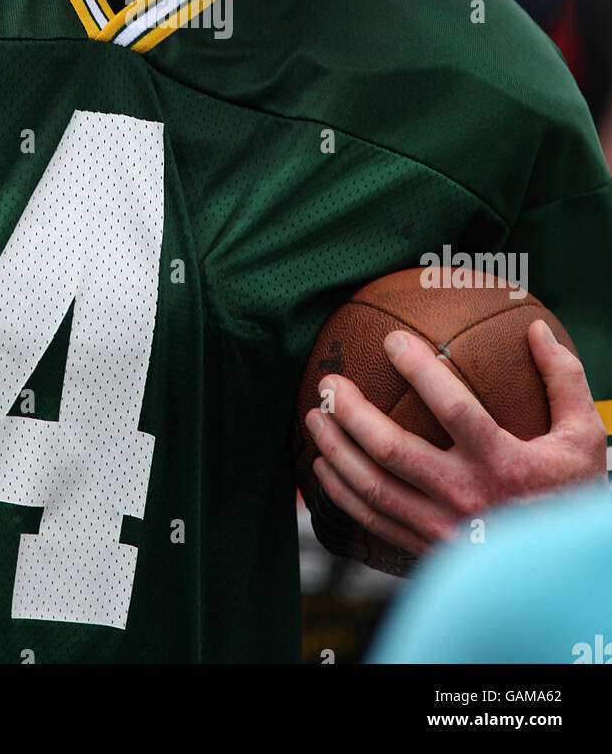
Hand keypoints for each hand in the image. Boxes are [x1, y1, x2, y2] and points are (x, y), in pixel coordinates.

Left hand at [304, 319, 607, 560]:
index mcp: (503, 464)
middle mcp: (466, 498)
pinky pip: (372, 521)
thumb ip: (563, 380)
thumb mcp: (584, 437)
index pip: (454, 408)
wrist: (563, 570)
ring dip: (336, 450)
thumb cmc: (573, 495)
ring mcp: (442, 529)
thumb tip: (536, 327)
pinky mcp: (426, 550)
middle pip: (393, 451)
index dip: (419, 370)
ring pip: (373, 489)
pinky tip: (322, 467)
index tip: (393, 339)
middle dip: (352, 413)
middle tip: (328, 381)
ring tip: (314, 416)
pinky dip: (341, 493)